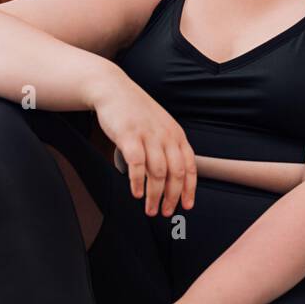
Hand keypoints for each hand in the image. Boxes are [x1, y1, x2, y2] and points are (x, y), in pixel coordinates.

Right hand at [93, 74, 196, 216]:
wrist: (114, 90)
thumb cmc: (137, 112)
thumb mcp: (161, 127)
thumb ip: (168, 148)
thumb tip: (172, 176)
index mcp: (177, 135)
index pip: (190, 166)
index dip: (190, 188)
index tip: (187, 206)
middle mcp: (166, 136)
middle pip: (176, 173)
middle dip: (173, 197)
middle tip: (167, 212)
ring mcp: (148, 135)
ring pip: (158, 172)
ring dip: (155, 195)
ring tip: (150, 209)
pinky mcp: (129, 136)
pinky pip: (136, 164)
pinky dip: (138, 181)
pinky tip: (136, 193)